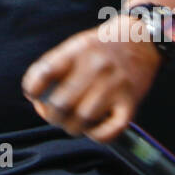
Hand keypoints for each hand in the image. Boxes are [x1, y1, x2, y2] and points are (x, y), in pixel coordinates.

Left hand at [21, 13, 161, 141]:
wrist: (142, 38)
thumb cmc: (103, 45)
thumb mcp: (77, 45)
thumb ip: (56, 66)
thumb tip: (34, 96)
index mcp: (78, 51)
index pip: (44, 73)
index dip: (33, 90)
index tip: (34, 96)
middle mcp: (95, 68)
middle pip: (61, 104)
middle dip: (51, 116)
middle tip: (54, 115)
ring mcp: (114, 86)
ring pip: (82, 120)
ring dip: (72, 127)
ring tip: (72, 123)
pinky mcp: (130, 103)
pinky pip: (110, 130)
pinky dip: (97, 136)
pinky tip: (92, 129)